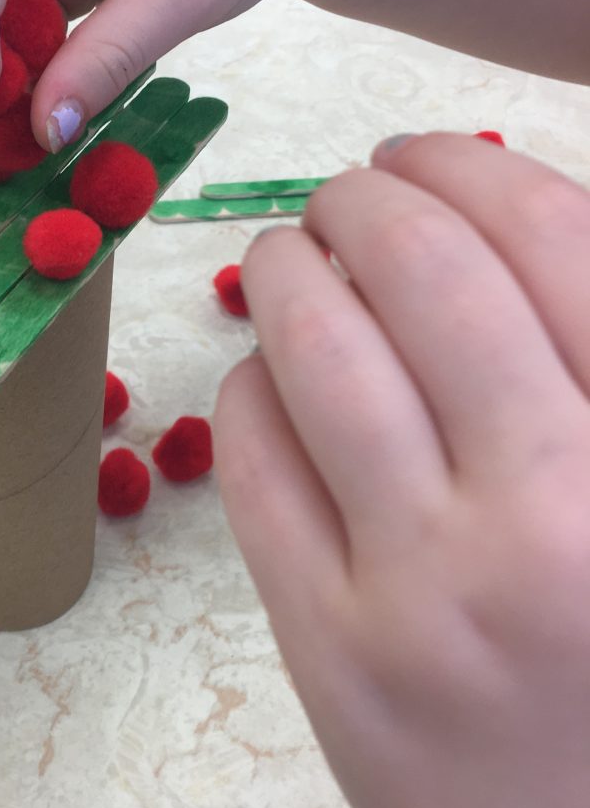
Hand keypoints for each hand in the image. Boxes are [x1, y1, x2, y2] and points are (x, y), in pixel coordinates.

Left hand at [214, 134, 589, 807]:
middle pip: (424, 277)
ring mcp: (424, 592)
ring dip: (289, 273)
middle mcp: (551, 516)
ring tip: (289, 256)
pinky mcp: (331, 654)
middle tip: (350, 191)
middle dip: (370, 199)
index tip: (424, 153)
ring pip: (320, 358)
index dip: (470, 171)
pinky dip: (252, 388)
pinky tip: (266, 372)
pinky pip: (259, 467)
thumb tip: (506, 224)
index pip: (555, 244)